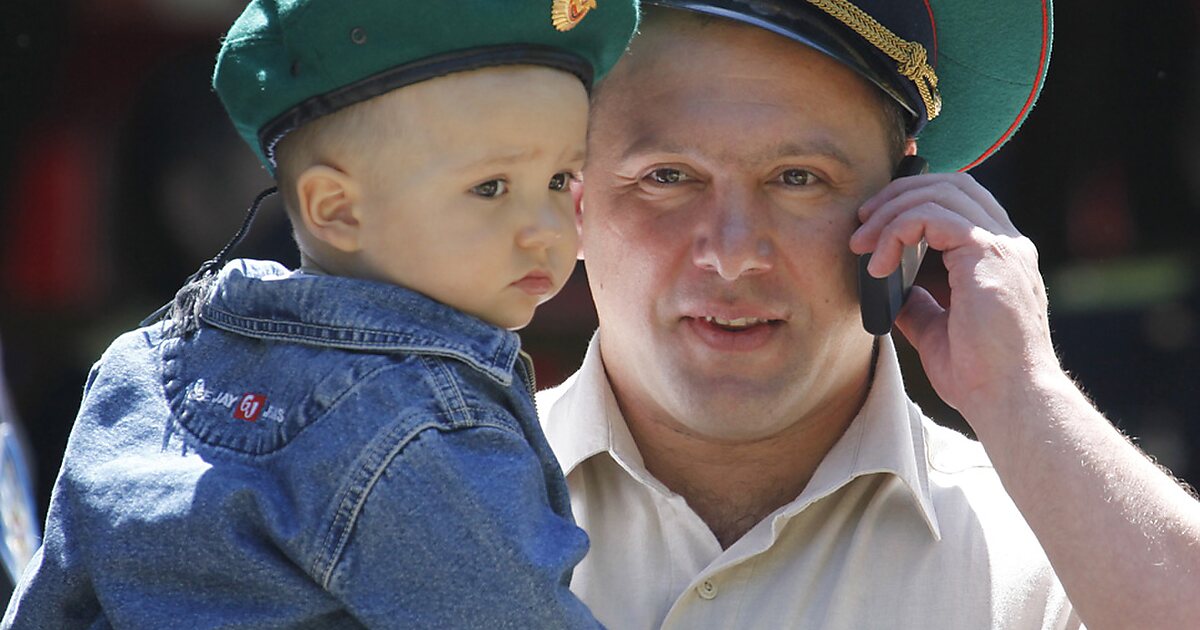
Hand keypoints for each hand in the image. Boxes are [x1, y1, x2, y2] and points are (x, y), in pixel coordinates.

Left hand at [849, 172, 1061, 421]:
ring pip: (939, 193)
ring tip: (862, 246)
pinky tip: (879, 266)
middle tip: (862, 224)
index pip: (960, 199)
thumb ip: (919, 302)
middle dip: (898, 195)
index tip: (874, 220)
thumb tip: (892, 289)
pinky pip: (932, 217)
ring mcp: (1001, 246)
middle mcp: (1006, 243)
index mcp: (999, 257)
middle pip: (950, 184)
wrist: (1008, 401)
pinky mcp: (987, 254)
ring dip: (891, 212)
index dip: (916, 196)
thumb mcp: (937, 330)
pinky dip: (897, 231)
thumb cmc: (981, 376)